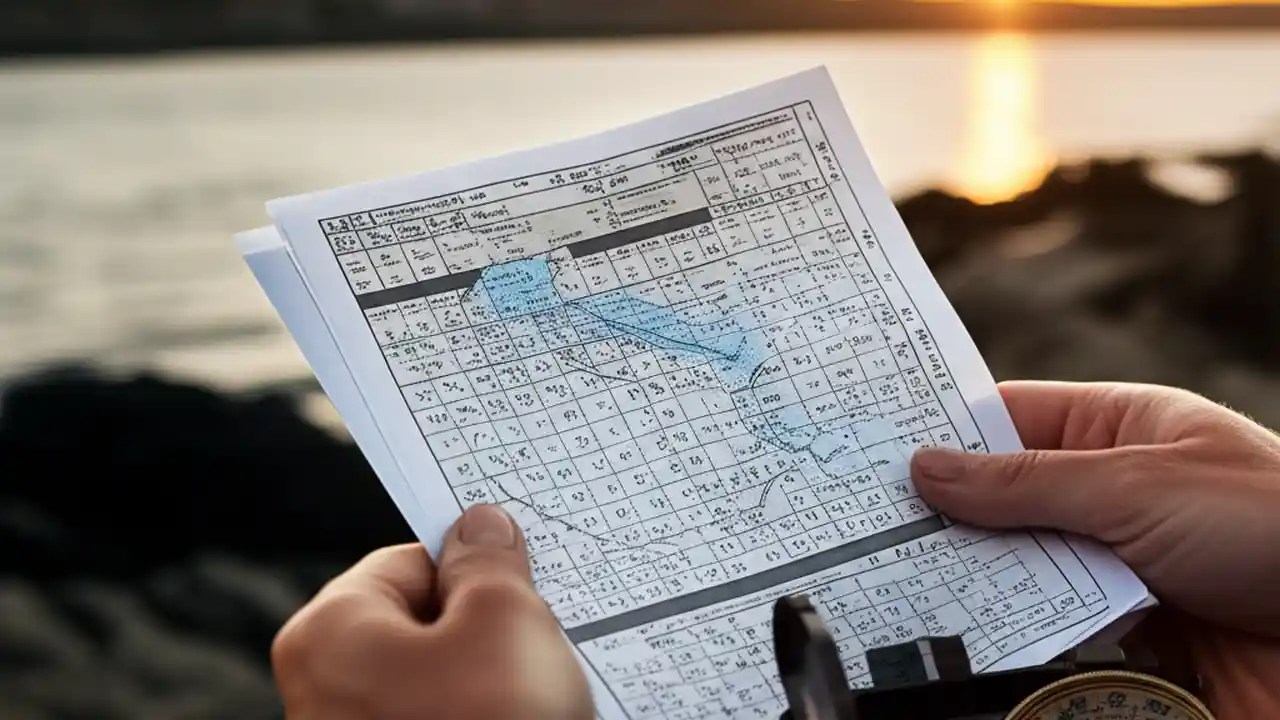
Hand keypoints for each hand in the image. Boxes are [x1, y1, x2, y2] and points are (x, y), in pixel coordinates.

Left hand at [271, 505, 592, 719]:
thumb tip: (481, 529)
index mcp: (327, 635)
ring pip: (439, 684)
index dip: (473, 568)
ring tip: (533, 702)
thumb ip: (491, 562)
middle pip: (422, 626)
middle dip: (486, 632)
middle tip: (534, 646)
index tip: (517, 578)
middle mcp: (323, 693)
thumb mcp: (506, 621)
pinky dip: (484, 718)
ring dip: (492, 684)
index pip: (408, 562)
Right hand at [911, 381, 1279, 718]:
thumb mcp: (1136, 486)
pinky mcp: (1128, 633)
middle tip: (874, 525)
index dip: (946, 431)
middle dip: (949, 515)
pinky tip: (971, 631)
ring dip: (976, 577)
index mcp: (1122, 431)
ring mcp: (1118, 566)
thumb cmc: (1277, 522)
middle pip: (1004, 500)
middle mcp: (1113, 496)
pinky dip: (1014, 631)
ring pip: (1020, 567)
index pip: (1012, 420)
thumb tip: (929, 468)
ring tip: (906, 579)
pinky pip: (1050, 625)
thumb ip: (1026, 484)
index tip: (877, 446)